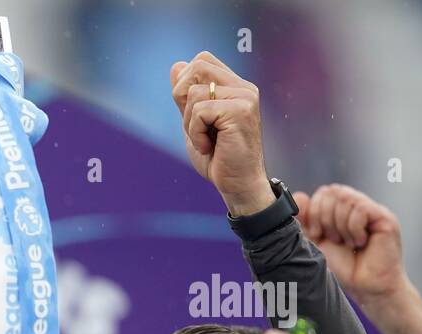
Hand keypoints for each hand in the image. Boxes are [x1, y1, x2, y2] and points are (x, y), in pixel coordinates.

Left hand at [169, 52, 273, 215]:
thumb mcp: (194, 123)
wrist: (237, 184)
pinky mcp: (241, 110)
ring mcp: (245, 97)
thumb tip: (176, 65)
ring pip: (195, 92)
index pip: (202, 60)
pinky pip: (200, 111)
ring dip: (190, 122)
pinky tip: (209, 146)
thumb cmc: (218, 158)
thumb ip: (186, 97)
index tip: (191, 113)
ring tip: (205, 139)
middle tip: (194, 125)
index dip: (185, 82)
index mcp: (234, 87)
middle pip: (197, 66)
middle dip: (182, 98)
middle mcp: (243, 87)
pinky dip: (195, 133)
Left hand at [294, 184, 403, 300]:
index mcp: (342, 210)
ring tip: (348, 243)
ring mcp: (372, 210)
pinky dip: (353, 228)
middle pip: (332, 191)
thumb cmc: (343, 267)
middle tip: (333, 239)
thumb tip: (299, 196)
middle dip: (325, 217)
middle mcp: (358, 206)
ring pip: (345, 199)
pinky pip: (360, 209)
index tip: (316, 233)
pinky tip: (360, 243)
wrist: (365, 286)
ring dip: (339, 226)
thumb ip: (304, 221)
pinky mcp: (384, 218)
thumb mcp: (315, 242)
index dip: (315, 210)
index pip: (324, 192)